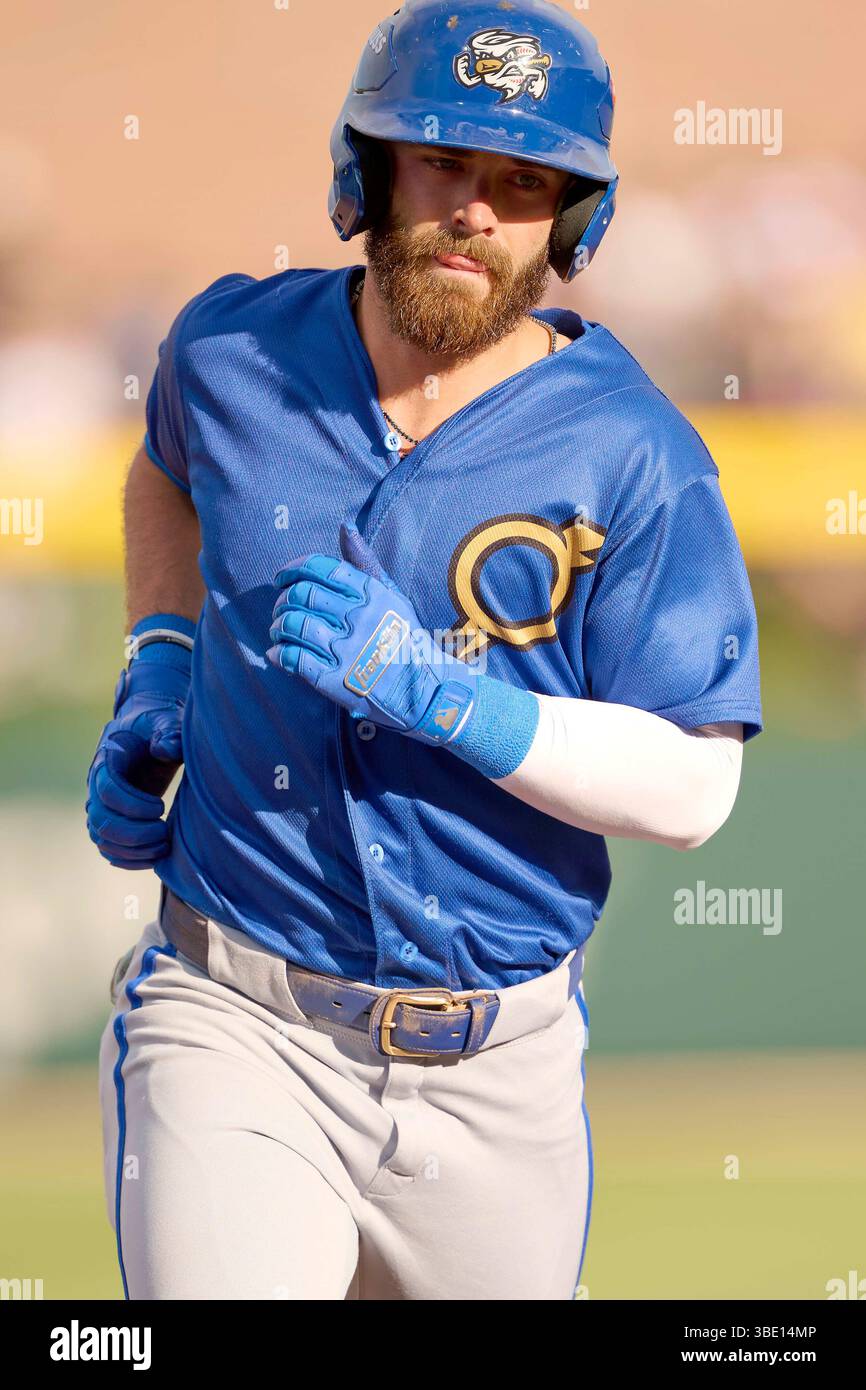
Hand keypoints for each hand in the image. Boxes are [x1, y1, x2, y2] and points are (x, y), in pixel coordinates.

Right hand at [86, 660, 188, 868]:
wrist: (149, 731)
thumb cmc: (159, 724)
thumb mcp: (166, 720)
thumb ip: (168, 732)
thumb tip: (165, 749)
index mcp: (107, 759)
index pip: (106, 790)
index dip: (132, 805)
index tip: (161, 808)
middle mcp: (97, 784)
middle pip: (100, 821)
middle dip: (134, 833)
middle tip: (165, 832)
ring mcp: (101, 804)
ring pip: (102, 838)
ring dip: (133, 850)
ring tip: (164, 845)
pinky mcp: (112, 818)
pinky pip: (109, 848)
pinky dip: (128, 859)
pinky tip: (154, 857)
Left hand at [267, 523, 477, 744]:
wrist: (424, 691)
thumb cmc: (406, 640)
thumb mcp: (392, 596)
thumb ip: (365, 562)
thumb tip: (344, 526)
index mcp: (371, 594)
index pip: (320, 568)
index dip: (292, 569)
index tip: (281, 578)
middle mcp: (358, 618)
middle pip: (301, 595)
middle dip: (282, 600)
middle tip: (280, 608)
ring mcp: (346, 650)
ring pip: (293, 625)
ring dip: (278, 626)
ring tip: (278, 630)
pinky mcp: (335, 680)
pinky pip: (294, 659)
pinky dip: (279, 654)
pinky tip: (278, 654)